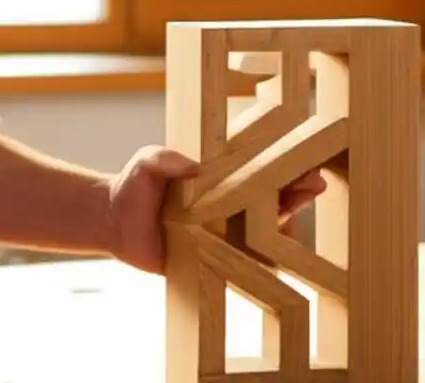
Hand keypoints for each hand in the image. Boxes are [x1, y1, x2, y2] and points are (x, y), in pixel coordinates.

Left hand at [105, 145, 326, 274]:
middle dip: (296, 193)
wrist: (111, 221)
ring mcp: (222, 235)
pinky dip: (257, 265)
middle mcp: (228, 208)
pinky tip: (274, 262)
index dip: (286, 169)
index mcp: (221, 180)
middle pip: (272, 202)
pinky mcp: (211, 260)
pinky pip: (239, 266)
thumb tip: (195, 166)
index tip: (306, 163)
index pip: (260, 173)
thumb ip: (167, 159)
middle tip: (313, 185)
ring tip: (294, 217)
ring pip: (263, 234)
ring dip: (283, 227)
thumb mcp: (149, 162)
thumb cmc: (134, 184)